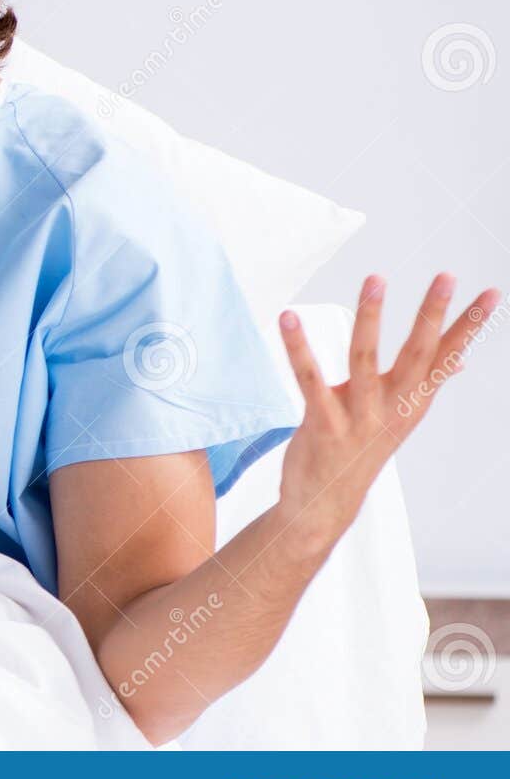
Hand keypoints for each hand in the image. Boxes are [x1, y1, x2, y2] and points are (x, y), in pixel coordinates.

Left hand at [276, 272, 500, 551]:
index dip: (470, 325)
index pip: (449, 356)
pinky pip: (310, 379)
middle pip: (419, 355)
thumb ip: (425, 384)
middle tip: (447, 275)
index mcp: (413, 402)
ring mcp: (360, 417)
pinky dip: (298, 348)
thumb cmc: (361, 449)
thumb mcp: (400, 416)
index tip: (493, 292)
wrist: (324, 504)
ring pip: (366, 360)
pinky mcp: (323, 423)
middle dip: (433, 314)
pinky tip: (289, 317)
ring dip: (370, 318)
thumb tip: (461, 359)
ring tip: (376, 278)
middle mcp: (394, 408)